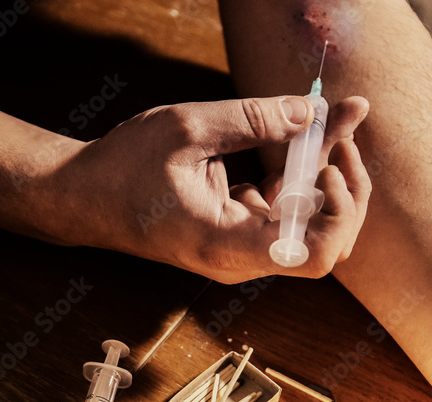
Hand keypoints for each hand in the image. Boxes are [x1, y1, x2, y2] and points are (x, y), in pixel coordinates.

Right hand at [49, 95, 370, 283]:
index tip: (327, 162)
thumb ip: (254, 119)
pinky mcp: (240, 233)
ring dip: (331, 172)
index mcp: (225, 242)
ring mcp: (241, 249)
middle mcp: (240, 258)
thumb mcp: (187, 128)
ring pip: (311, 224)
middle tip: (344, 127)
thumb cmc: (123, 168)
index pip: (314, 255)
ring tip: (339, 117)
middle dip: (346, 185)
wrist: (85, 199)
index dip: (338, 210)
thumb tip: (314, 113)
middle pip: (325, 241)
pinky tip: (313, 130)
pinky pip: (287, 209)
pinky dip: (305, 172)